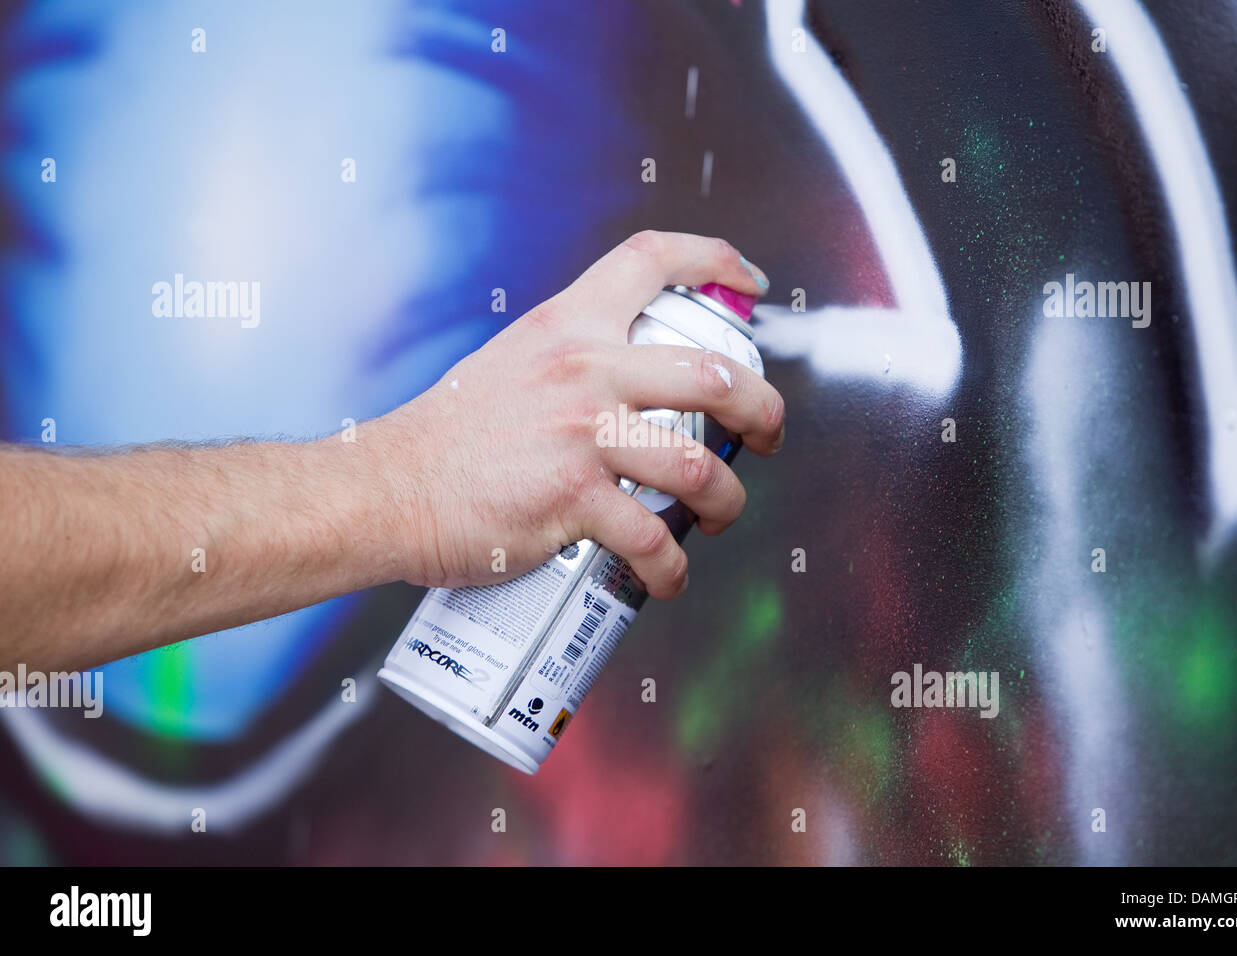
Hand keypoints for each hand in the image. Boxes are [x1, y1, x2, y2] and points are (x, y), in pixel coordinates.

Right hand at [367, 231, 784, 598]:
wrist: (387, 490)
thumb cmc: (446, 438)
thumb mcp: (511, 363)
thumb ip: (570, 364)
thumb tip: (628, 388)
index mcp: (568, 326)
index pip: (651, 259)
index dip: (715, 258)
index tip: (750, 281)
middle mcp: (585, 370)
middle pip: (714, 374)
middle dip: (763, 410)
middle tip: (766, 435)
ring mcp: (583, 436)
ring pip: (699, 467)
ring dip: (728, 503)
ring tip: (719, 518)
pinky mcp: (573, 501)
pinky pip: (652, 540)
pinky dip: (672, 569)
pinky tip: (668, 577)